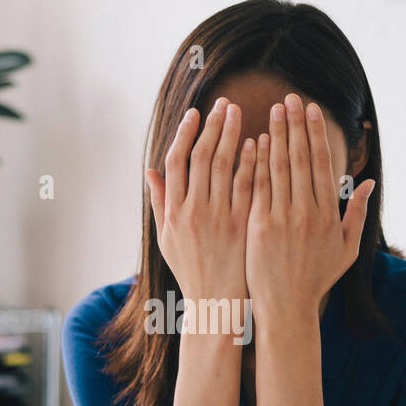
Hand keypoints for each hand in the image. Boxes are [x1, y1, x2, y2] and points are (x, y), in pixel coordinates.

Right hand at [146, 97, 256, 305]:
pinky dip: (251, 162)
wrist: (216, 302)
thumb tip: (149, 171)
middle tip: (222, 104)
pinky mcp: (241, 225)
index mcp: (173, 212)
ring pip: (224, 166)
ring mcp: (219, 218)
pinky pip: (247, 187)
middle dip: (212, 126)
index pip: (177, 162)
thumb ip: (159, 203)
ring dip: (231, 135)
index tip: (195, 113)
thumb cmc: (191, 270)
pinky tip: (256, 143)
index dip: (185, 134)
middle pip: (201, 157)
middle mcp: (194, 212)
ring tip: (237, 113)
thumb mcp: (166, 239)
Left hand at [245, 93, 373, 323]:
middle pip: (299, 159)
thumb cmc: (316, 278)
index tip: (310, 109)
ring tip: (271, 111)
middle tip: (288, 98)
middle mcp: (305, 213)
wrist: (286, 307)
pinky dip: (255, 164)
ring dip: (274, 136)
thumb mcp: (346, 249)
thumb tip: (367, 183)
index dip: (315, 133)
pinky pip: (257, 188)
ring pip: (277, 169)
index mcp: (327, 214)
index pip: (320, 163)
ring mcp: (280, 219)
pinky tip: (252, 142)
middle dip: (293, 125)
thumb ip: (355, 214)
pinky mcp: (258, 227)